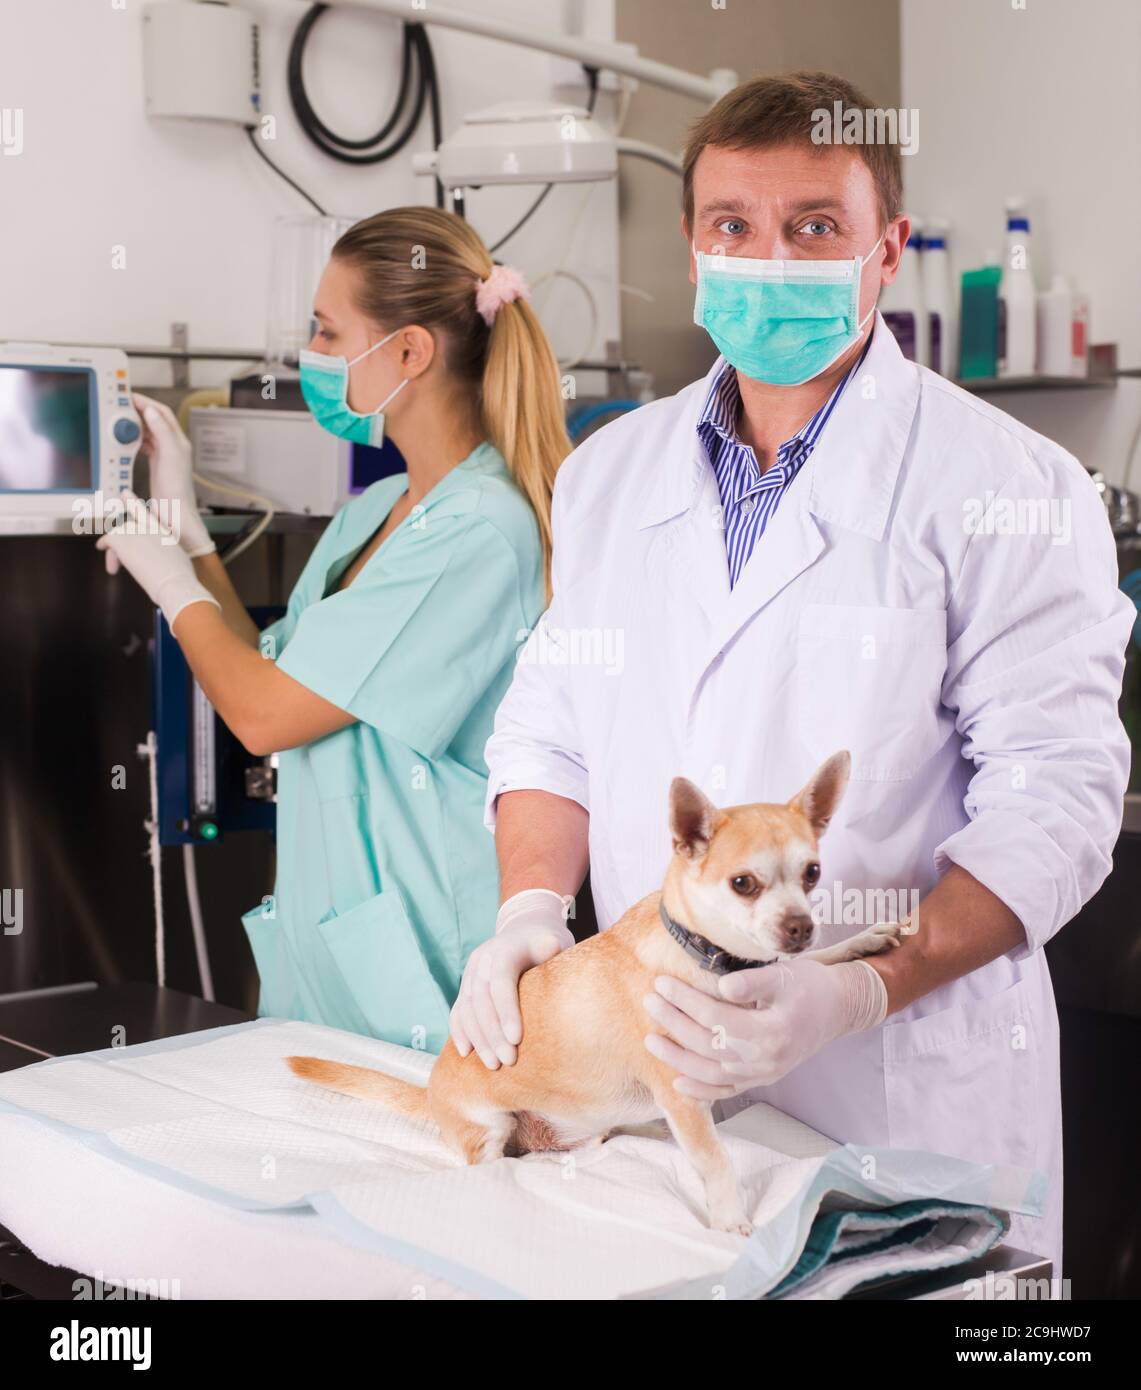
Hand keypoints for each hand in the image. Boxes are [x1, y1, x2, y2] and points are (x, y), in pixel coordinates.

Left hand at [97, 493, 220, 629]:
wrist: (175, 582)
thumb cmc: (181, 578)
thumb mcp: (179, 561)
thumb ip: (168, 556)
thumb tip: (163, 565)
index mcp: (164, 532)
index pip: (146, 514)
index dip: (134, 503)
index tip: (125, 494)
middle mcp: (149, 527)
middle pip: (130, 525)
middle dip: (125, 536)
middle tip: (120, 550)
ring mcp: (135, 531)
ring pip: (119, 533)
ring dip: (116, 546)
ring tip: (114, 562)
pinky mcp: (121, 538)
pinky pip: (108, 539)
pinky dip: (104, 544)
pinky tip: (100, 547)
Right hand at [133, 392, 214, 557]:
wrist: (174, 514)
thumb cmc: (177, 489)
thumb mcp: (170, 455)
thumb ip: (162, 432)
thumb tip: (151, 411)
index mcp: (178, 441)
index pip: (161, 413)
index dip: (146, 402)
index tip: (129, 396)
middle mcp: (172, 446)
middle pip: (153, 420)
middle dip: (138, 411)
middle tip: (121, 405)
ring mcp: (164, 456)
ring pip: (147, 432)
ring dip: (135, 425)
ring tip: (121, 419)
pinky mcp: (156, 465)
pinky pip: (143, 445)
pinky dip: (134, 439)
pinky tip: (125, 439)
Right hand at [451, 889, 573, 1068]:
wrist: (525, 928)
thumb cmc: (546, 942)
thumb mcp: (555, 942)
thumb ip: (554, 955)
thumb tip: (556, 973)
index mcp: (504, 948)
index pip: (501, 982)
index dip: (507, 1011)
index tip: (517, 1039)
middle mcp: (482, 959)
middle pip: (481, 1000)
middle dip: (493, 1033)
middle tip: (508, 1061)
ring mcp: (471, 972)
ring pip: (466, 1008)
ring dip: (478, 1038)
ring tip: (493, 1064)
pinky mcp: (466, 985)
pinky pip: (458, 1010)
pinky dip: (460, 1031)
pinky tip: (467, 1052)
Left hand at [642, 958, 887, 1100]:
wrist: (837, 1009)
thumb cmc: (807, 985)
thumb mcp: (784, 974)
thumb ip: (752, 981)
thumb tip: (721, 987)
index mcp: (772, 1030)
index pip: (717, 1017)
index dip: (686, 1001)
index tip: (662, 983)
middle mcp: (766, 1059)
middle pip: (709, 1045)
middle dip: (674, 1024)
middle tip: (649, 1002)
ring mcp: (764, 1074)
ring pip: (712, 1074)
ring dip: (678, 1059)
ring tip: (651, 1040)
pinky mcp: (762, 1080)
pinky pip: (727, 1092)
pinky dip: (701, 1091)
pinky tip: (677, 1082)